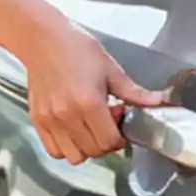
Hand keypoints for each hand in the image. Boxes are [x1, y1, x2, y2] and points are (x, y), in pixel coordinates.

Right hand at [19, 15, 167, 164]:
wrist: (42, 39)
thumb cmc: (76, 48)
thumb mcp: (110, 68)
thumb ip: (134, 92)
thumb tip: (158, 102)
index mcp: (88, 102)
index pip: (110, 141)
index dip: (120, 135)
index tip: (119, 118)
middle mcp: (67, 116)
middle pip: (94, 151)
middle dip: (106, 141)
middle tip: (106, 120)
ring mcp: (50, 120)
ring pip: (74, 157)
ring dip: (86, 148)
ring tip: (88, 126)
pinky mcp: (38, 120)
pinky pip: (54, 150)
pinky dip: (66, 146)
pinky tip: (73, 128)